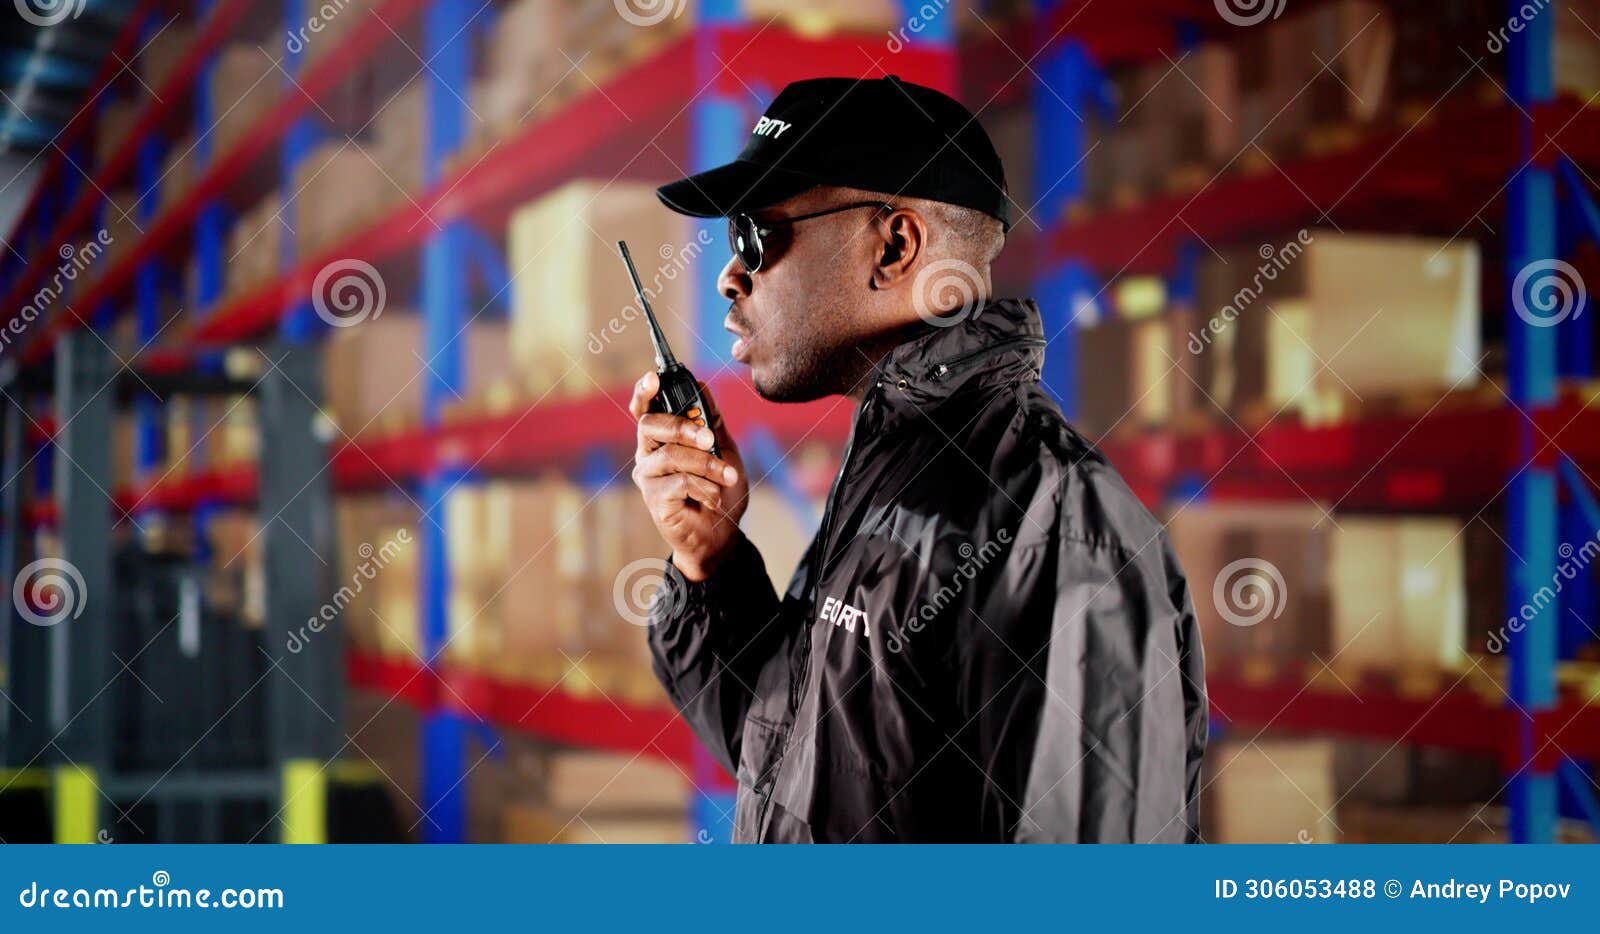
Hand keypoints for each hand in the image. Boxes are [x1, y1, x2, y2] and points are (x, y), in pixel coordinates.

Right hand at [629, 371, 748, 581]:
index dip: (644, 391)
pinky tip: (712, 497)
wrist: (721, 534)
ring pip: (671, 455)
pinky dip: (703, 487)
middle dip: (683, 427)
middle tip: (709, 438)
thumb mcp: (723, 448)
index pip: (644, 408)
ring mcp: (648, 477)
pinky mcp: (654, 499)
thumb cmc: (718, 489)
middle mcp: (648, 454)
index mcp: (662, 438)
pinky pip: (678, 481)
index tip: (654, 377)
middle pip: (650, 425)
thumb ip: (711, 419)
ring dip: (705, 464)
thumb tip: (701, 385)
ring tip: (724, 476)